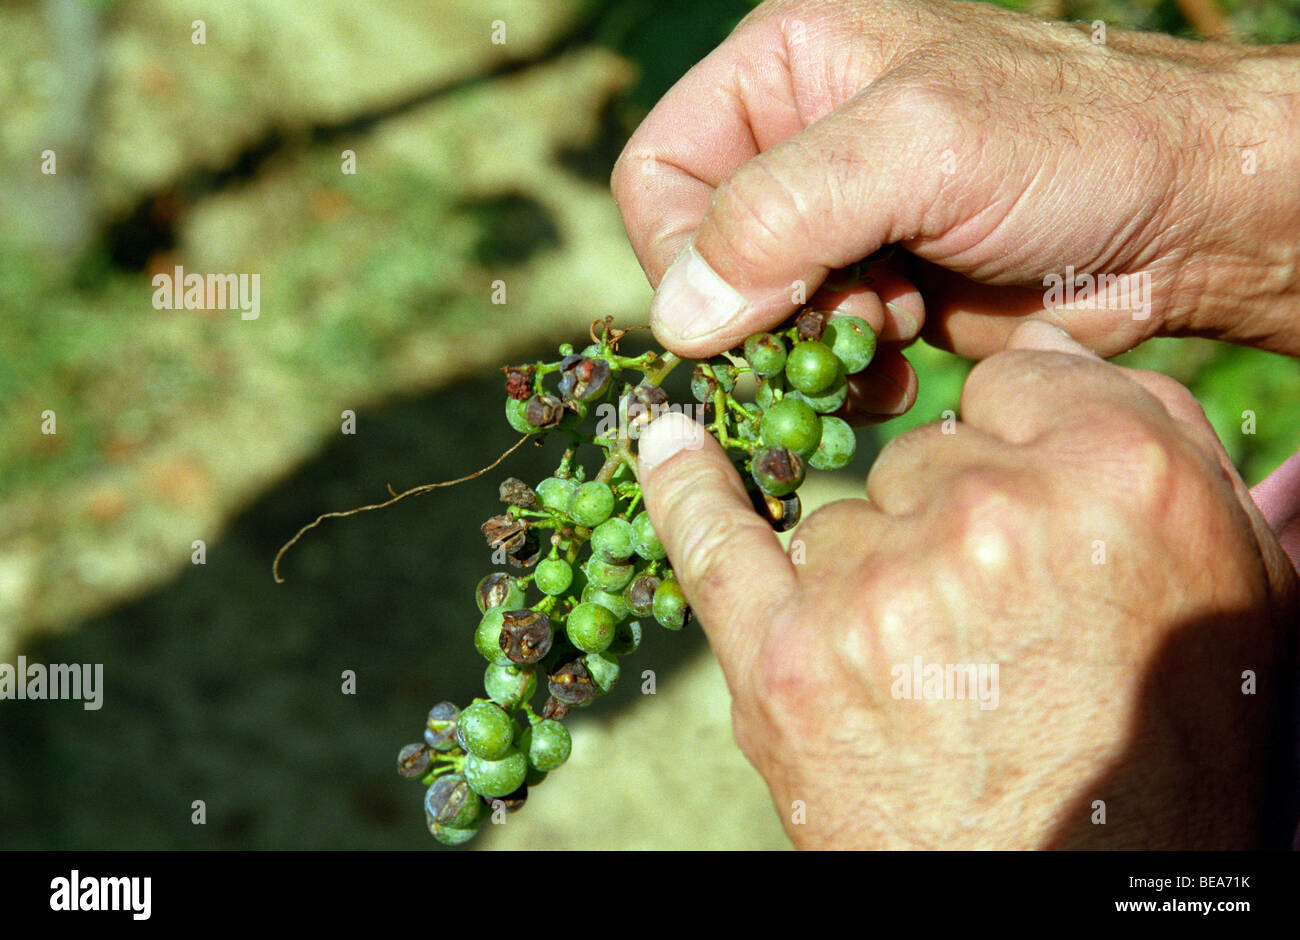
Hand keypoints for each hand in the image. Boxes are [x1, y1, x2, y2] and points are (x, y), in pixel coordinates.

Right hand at [612, 0, 1299, 388]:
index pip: (659, 172)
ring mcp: (840, 221)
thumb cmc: (1068, 145)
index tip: (745, 311)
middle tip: (842, 319)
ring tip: (893, 328)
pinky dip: (845, 374)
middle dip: (765, 306)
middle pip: (703, 256)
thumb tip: (679, 318)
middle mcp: (799, 142)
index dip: (682, 252)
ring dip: (812, 344)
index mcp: (784, 67)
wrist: (1186, 214)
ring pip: (755, 316)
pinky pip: (813, 351)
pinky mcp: (877, 287)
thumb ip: (782, 217)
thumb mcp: (917, 150)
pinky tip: (902, 368)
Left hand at [636, 321, 1296, 848]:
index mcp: (1117, 476)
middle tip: (995, 625)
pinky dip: (687, 494)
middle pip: (923, 457)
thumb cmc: (1170, 748)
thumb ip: (1147, 443)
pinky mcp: (789, 663)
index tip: (1016, 493)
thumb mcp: (1225, 580)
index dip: (1012, 444)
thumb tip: (1042, 355)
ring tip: (936, 678)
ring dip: (873, 578)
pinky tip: (668, 447)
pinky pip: (717, 545)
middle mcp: (992, 515)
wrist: (1073, 899)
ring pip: (845, 524)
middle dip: (950, 519)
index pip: (1011, 386)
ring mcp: (877, 589)